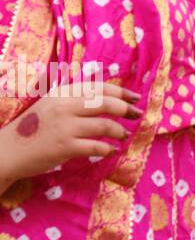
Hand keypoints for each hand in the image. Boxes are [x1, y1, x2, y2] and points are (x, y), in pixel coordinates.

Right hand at [0, 80, 139, 186]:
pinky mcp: (64, 147)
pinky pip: (96, 146)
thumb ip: (73, 99)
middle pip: (106, 103)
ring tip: (123, 135)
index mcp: (61, 93)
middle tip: (137, 115)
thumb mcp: (50, 105)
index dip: (121, 91)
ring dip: (119, 131)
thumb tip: (108, 98)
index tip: (135, 97)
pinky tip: (111, 151)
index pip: (99, 87)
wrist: (6, 152)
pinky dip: (107, 149)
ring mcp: (64, 127)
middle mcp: (64, 106)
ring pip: (104, 125)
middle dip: (126, 109)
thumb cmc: (32, 129)